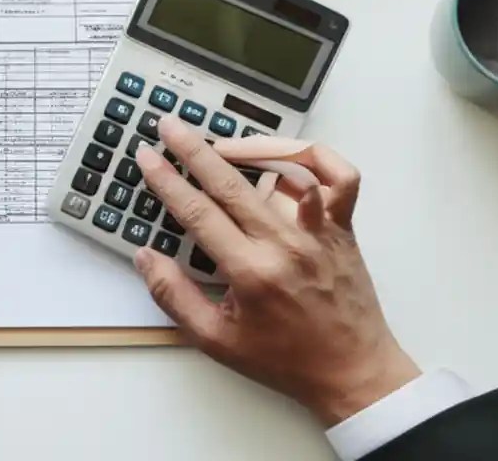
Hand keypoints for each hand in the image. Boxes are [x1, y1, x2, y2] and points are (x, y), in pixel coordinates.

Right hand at [133, 116, 418, 425]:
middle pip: (231, 182)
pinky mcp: (342, 228)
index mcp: (251, 272)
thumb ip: (174, 296)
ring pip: (284, 170)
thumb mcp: (215, 341)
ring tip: (221, 143)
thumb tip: (145, 257)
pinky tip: (288, 155)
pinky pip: (340, 178)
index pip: (198, 212)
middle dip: (193, 149)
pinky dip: (317, 159)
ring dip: (248, 148)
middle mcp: (286, 244)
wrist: (352, 372)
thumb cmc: (286, 359)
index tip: (147, 156)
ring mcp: (319, 231)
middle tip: (169, 124)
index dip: (166, 180)